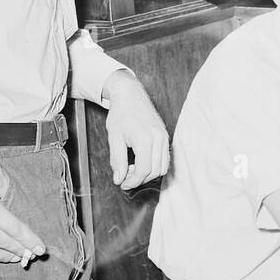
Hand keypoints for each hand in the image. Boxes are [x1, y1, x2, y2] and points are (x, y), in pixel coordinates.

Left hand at [102, 70, 170, 189]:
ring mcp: (164, 137)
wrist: (131, 95)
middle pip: (155, 171)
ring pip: (162, 167)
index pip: (144, 170)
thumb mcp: (114, 138)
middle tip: (125, 176)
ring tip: (133, 167)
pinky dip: (154, 165)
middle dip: (140, 178)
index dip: (133, 181)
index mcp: (145, 138)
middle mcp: (158, 138)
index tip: (123, 184)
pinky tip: (141, 161)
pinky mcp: (165, 136)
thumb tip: (119, 179)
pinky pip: (164, 159)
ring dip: (148, 173)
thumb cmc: (121, 114)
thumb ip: (117, 160)